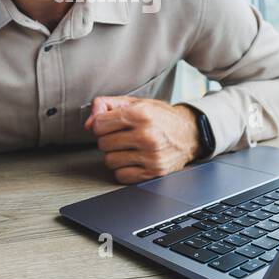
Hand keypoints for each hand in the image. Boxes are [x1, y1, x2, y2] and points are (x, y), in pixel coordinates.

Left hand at [85, 96, 200, 183]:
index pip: (99, 125)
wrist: (190, 133)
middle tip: (122, 135)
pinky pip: (121, 176)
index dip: (100, 124)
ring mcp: (151, 156)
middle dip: (108, 139)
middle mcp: (146, 135)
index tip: (109, 124)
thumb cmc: (161, 117)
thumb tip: (88, 123)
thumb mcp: (136, 102)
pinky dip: (123, 169)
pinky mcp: (153, 172)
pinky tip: (133, 159)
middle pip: (103, 143)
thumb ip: (107, 105)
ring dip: (115, 155)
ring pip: (110, 161)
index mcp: (141, 114)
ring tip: (128, 147)